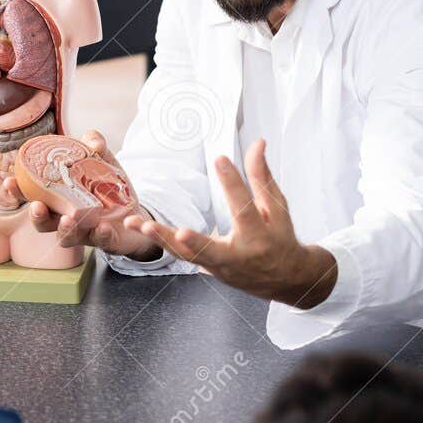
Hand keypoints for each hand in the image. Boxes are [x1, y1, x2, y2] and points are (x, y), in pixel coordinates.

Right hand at [5, 131, 160, 258]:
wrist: (136, 213)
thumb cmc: (108, 188)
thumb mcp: (103, 162)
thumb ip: (95, 146)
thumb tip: (91, 141)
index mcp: (59, 200)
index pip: (32, 197)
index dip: (19, 192)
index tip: (9, 182)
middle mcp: (65, 219)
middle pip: (43, 224)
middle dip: (37, 216)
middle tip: (37, 206)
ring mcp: (84, 233)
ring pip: (66, 238)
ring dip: (65, 229)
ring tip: (69, 218)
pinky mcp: (105, 241)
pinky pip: (101, 241)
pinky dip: (102, 235)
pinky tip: (104, 227)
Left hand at [121, 139, 336, 306]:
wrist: (284, 279)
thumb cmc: (280, 239)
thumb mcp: (277, 208)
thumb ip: (262, 176)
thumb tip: (257, 143)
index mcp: (260, 238)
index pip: (245, 208)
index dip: (234, 183)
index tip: (221, 159)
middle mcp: (238, 257)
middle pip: (211, 249)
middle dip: (194, 242)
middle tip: (178, 232)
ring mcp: (220, 267)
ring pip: (187, 256)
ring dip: (161, 240)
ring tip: (138, 224)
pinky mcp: (207, 270)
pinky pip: (181, 257)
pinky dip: (160, 243)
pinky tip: (139, 228)